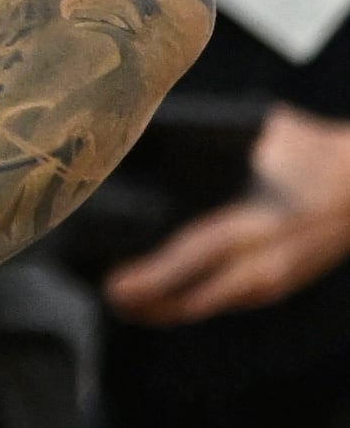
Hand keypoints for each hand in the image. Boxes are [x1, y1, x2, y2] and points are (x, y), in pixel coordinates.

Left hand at [102, 106, 349, 324]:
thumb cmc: (317, 153)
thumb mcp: (271, 136)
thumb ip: (221, 136)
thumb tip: (162, 120)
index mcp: (259, 224)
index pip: (195, 256)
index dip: (153, 277)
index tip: (116, 286)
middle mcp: (266, 259)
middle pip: (197, 295)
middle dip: (151, 302)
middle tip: (110, 296)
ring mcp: (277, 276)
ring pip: (213, 302)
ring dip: (170, 307)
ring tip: (129, 304)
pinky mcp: (285, 280)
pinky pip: (232, 299)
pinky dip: (198, 302)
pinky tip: (172, 303)